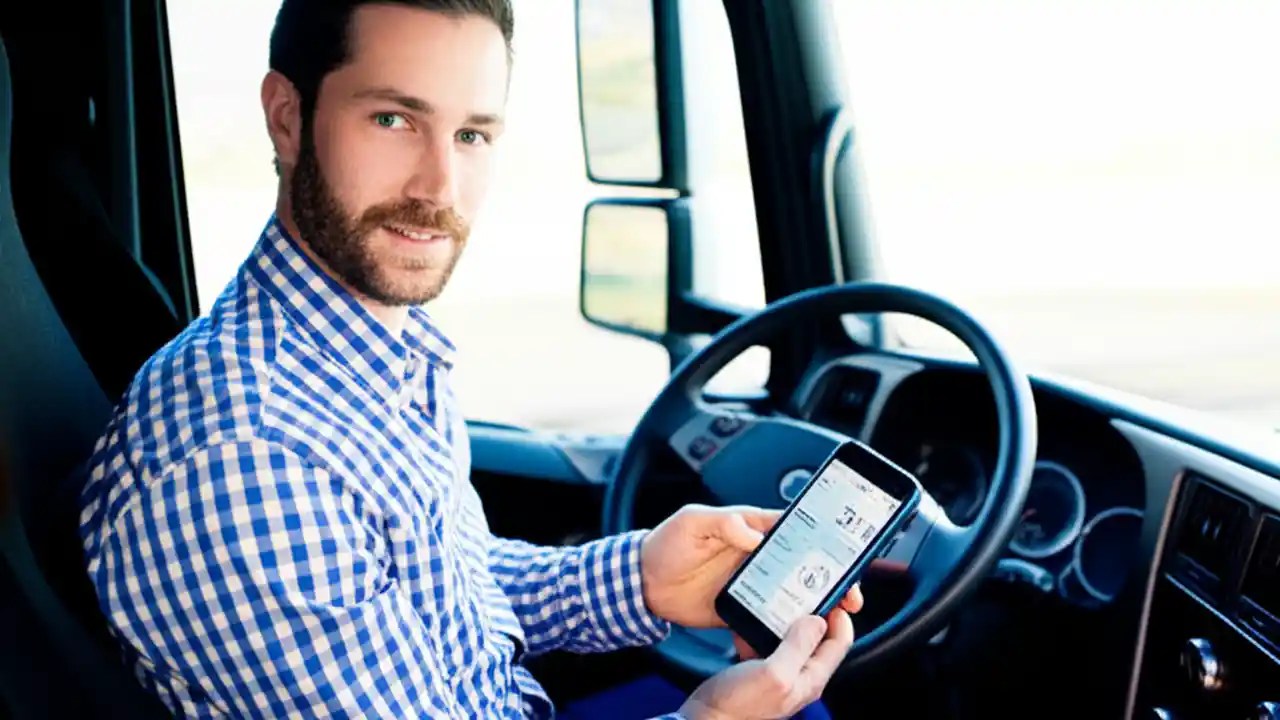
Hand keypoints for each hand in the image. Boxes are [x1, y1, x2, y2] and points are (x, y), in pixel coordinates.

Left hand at [638, 504, 863, 629]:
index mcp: (751, 529)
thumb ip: (724, 522)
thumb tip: (756, 534)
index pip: (795, 531)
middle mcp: (756, 557)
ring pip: (791, 594)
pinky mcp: (740, 609)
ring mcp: (750, 585)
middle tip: (848, 596)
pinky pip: (767, 618)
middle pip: (803, 567)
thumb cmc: (665, 543)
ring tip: (831, 618)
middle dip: (830, 580)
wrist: (640, 583)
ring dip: (812, 605)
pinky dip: (781, 627)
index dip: (823, 543)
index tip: (843, 556)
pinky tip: (793, 635)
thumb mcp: (692, 522)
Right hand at [678, 610, 854, 719]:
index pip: (839, 643)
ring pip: (791, 637)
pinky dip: (760, 629)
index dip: (840, 616)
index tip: (831, 593)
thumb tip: (818, 621)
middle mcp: (799, 676)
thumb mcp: (773, 673)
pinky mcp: (759, 670)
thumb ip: (798, 647)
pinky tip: (748, 623)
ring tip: (776, 600)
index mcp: (810, 678)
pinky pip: (767, 643)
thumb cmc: (737, 705)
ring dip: (784, 618)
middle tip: (804, 589)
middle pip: (817, 638)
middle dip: (813, 612)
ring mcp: (779, 673)